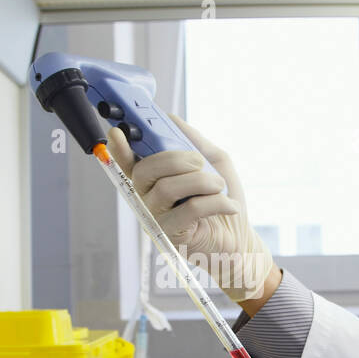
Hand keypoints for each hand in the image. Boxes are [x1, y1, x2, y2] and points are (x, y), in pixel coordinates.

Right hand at [105, 115, 275, 302]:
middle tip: (200, 163)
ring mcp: (157, 217)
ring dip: (201, 181)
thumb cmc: (224, 200)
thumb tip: (171, 118)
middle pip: (145, 170)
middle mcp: (149, 197)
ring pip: (167, 188)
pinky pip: (190, 209)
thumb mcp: (214, 161)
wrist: (240, 238)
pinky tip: (228, 206)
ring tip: (219, 186)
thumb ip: (193, 140)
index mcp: (155, 178)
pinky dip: (216, 202)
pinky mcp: (171, 235)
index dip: (119, 147)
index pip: (128, 161)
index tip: (118, 131)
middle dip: (176, 159)